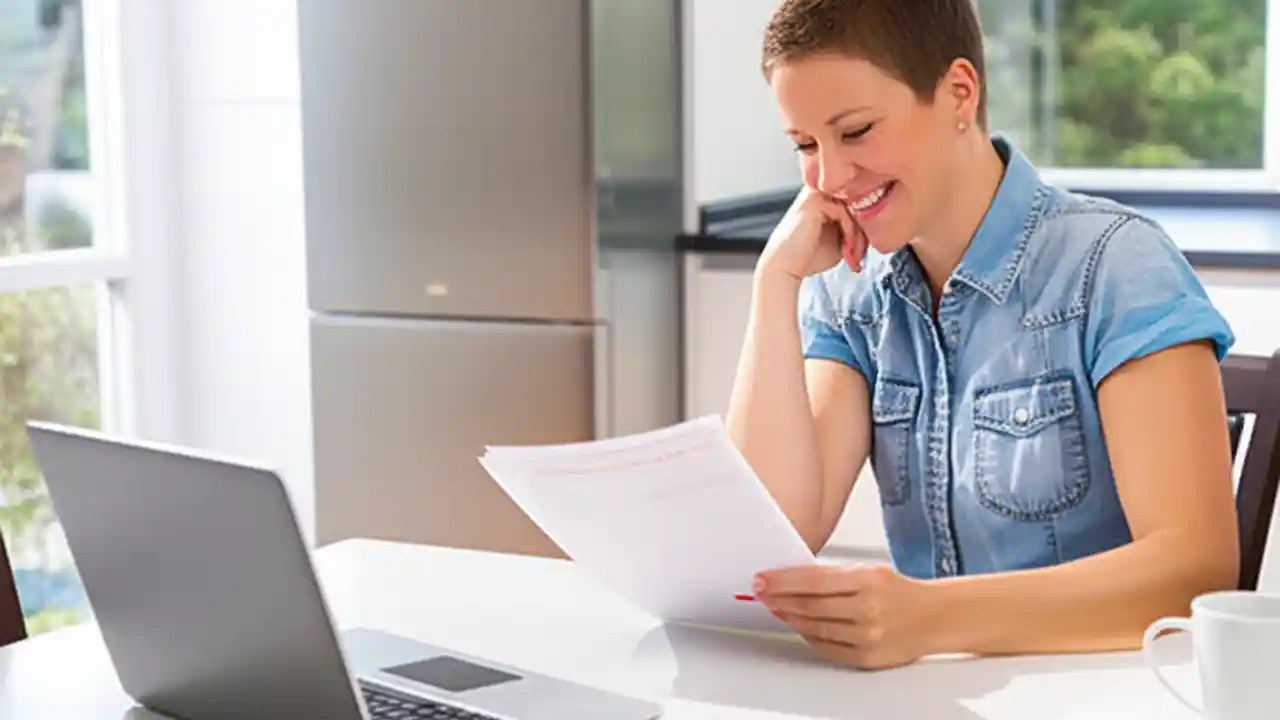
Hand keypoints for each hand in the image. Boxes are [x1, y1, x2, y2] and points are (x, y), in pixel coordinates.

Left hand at [755, 564, 939, 670]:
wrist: (936, 618)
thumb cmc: (901, 592)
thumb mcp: (871, 572)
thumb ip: (835, 577)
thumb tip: (793, 580)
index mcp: (869, 580)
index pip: (814, 580)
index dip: (783, 580)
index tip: (763, 579)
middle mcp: (868, 609)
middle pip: (810, 605)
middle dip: (780, 599)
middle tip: (762, 593)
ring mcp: (867, 636)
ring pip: (815, 628)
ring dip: (790, 618)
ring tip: (776, 608)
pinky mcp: (866, 658)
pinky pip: (827, 648)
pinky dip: (809, 637)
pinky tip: (798, 627)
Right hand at [757, 186, 867, 282]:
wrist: (785, 267)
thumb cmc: (809, 256)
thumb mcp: (839, 241)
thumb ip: (853, 228)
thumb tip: (872, 225)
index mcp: (823, 199)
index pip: (853, 202)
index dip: (862, 224)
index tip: (861, 249)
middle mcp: (818, 192)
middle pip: (855, 202)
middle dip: (863, 227)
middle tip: (860, 251)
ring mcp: (816, 194)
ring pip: (852, 205)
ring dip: (858, 230)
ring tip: (854, 251)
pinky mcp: (815, 202)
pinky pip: (844, 211)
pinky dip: (850, 231)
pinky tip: (847, 247)